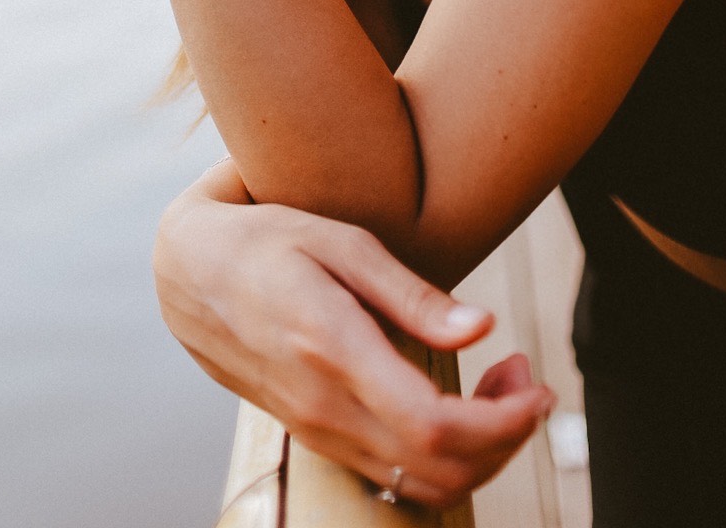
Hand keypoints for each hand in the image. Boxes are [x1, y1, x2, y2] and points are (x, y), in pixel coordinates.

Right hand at [154, 169, 553, 510]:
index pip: (436, 428)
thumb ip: (411, 293)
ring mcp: (318, 431)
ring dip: (481, 450)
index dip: (503, 422)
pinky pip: (394, 474)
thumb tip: (482, 327)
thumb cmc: (268, 241)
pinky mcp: (316, 436)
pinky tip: (456, 403)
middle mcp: (326, 407)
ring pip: (421, 483)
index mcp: (335, 351)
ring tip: (499, 384)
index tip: (537, 384)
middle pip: (442, 470)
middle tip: (524, 374)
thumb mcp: (339, 241)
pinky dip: (444, 456)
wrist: (188, 273)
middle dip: (506, 436)